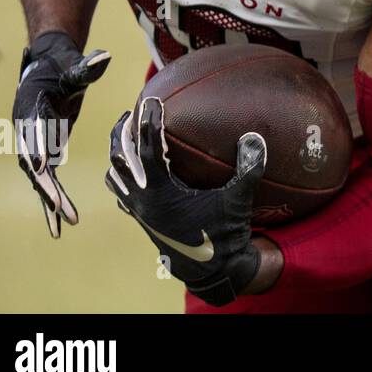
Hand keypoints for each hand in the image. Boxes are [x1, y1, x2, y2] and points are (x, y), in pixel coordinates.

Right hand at [13, 30, 111, 236]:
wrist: (50, 68)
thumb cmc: (63, 65)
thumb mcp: (74, 67)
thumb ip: (87, 67)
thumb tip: (104, 57)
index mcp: (31, 108)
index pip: (33, 130)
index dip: (37, 147)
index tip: (43, 166)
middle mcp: (27, 130)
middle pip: (33, 161)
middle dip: (45, 184)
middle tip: (59, 206)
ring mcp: (34, 144)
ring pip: (39, 177)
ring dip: (50, 200)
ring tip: (64, 225)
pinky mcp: (44, 151)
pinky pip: (47, 179)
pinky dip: (53, 199)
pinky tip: (61, 222)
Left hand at [106, 97, 266, 306]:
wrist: (211, 270)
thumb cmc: (223, 234)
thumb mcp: (237, 200)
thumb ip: (248, 168)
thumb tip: (255, 137)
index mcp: (159, 192)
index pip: (146, 149)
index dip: (147, 122)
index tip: (150, 100)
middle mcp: (142, 200)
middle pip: (120, 158)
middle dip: (122, 132)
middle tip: (132, 110)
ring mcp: (139, 211)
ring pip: (115, 176)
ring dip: (118, 153)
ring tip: (125, 135)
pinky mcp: (142, 220)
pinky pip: (121, 193)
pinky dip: (121, 176)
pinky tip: (132, 170)